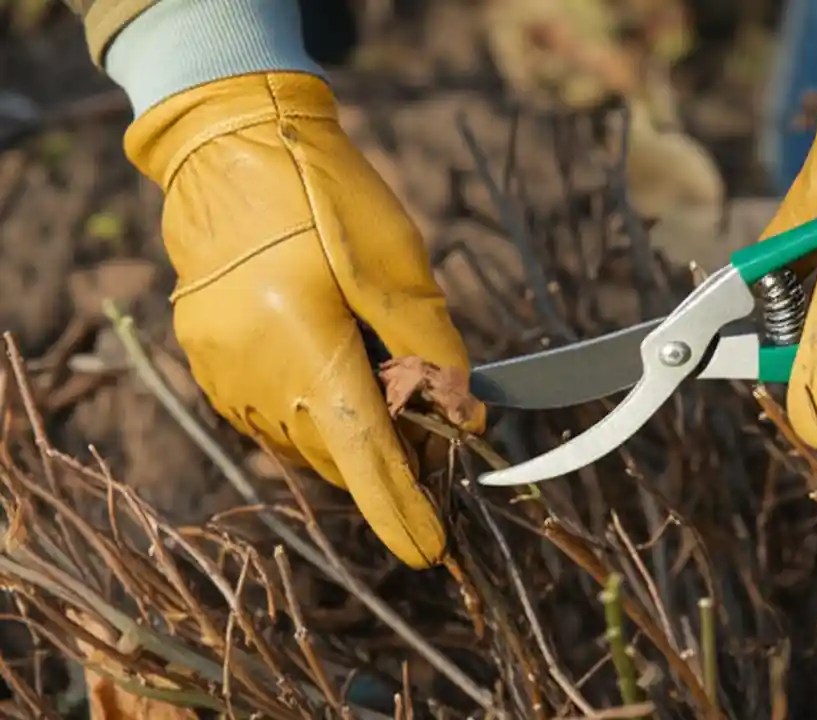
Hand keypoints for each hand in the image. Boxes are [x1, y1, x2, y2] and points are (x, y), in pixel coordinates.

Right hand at [123, 71, 481, 567]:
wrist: (231, 150)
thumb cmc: (324, 198)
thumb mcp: (399, 265)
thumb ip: (434, 346)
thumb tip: (463, 411)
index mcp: (309, 353)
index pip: (365, 457)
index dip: (401, 509)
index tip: (430, 551)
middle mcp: (257, 380)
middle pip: (339, 455)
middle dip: (390, 458)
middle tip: (433, 424)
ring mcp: (223, 375)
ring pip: (304, 442)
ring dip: (351, 433)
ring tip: (382, 383)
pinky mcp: (208, 362)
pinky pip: (272, 414)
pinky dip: (313, 410)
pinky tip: (334, 368)